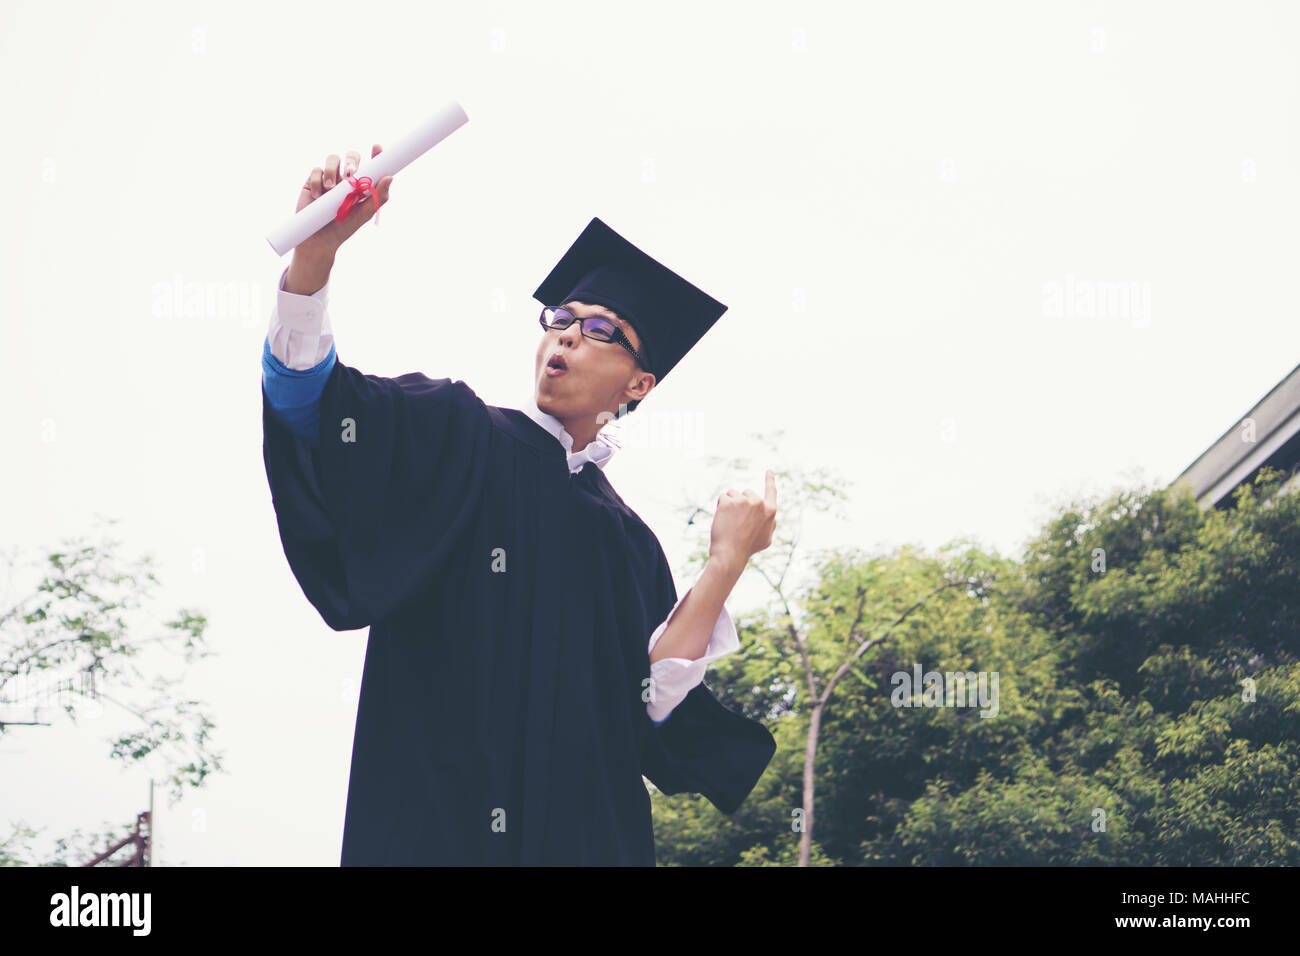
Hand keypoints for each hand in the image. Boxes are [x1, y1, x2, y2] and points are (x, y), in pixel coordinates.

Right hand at [292, 144, 393, 263]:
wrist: (319, 239)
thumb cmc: (344, 228)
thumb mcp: (364, 214)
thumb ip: (378, 197)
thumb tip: (390, 178)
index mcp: (362, 185)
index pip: (371, 165)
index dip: (376, 155)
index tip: (377, 148)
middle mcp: (346, 178)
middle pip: (352, 156)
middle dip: (352, 161)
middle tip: (350, 173)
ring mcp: (330, 178)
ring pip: (333, 158)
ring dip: (332, 170)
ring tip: (330, 188)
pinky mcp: (313, 181)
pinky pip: (316, 170)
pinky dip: (317, 181)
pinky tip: (317, 196)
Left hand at [708, 469, 777, 570]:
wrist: (731, 554)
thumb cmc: (748, 548)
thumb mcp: (766, 539)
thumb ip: (769, 525)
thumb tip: (770, 518)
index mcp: (770, 511)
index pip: (771, 492)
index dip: (770, 480)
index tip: (769, 471)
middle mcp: (758, 503)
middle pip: (747, 493)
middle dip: (741, 502)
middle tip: (738, 522)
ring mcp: (743, 502)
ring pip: (733, 494)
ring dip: (730, 504)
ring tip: (730, 522)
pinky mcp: (728, 502)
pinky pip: (722, 498)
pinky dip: (720, 507)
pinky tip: (723, 520)